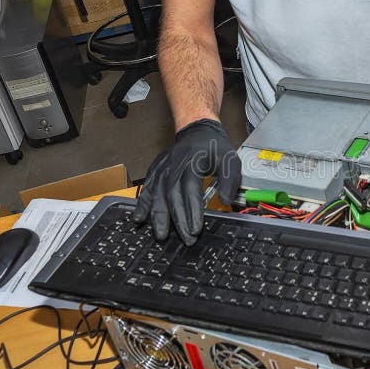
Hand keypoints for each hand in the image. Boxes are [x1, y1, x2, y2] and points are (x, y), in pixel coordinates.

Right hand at [133, 119, 240, 244]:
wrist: (198, 130)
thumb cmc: (214, 147)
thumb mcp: (230, 159)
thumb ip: (230, 180)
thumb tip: (226, 201)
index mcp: (192, 162)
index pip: (190, 189)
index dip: (192, 210)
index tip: (196, 228)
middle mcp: (174, 165)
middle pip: (171, 194)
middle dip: (176, 219)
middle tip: (184, 238)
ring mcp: (163, 167)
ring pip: (156, 193)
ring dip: (157, 215)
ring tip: (159, 233)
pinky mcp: (156, 170)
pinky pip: (147, 188)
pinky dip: (142, 203)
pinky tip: (139, 218)